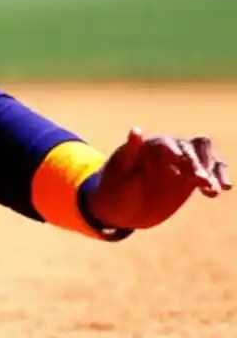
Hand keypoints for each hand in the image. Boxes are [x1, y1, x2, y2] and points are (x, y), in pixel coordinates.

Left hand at [87, 128, 230, 229]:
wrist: (120, 207)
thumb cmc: (114, 185)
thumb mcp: (119, 170)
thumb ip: (131, 151)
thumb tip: (136, 130)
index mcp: (151, 146)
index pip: (169, 144)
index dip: (177, 154)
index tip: (182, 167)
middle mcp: (171, 151)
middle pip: (193, 148)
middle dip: (199, 163)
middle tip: (201, 181)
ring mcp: (184, 164)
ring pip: (208, 159)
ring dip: (213, 171)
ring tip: (212, 190)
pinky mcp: (192, 178)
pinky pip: (212, 173)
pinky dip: (219, 177)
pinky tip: (223, 188)